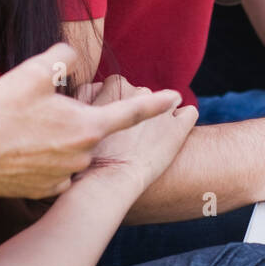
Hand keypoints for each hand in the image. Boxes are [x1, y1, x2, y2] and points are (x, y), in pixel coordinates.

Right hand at [0, 45, 180, 197]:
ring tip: (26, 132)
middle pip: (90, 132)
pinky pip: (54, 173)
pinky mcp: (44, 190)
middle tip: (40, 113)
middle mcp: (82, 155)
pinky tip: (24, 152)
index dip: (156, 104)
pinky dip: (45, 162)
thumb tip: (73, 57)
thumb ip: (64, 58)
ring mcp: (63, 175)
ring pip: (71, 152)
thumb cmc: (1, 108)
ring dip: (58, 142)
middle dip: (74, 121)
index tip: (177, 98)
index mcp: (87, 126)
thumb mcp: (36, 71)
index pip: (131, 113)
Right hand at [84, 76, 197, 195]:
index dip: (114, 102)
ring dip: (158, 118)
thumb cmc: (83, 153)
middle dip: (136, 110)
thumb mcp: (75, 117)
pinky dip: (182, 122)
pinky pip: (189, 114)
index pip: (117, 83)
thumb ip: (86, 95)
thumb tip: (97, 89)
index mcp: (116, 86)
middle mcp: (141, 92)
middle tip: (126, 137)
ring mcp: (162, 109)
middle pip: (141, 95)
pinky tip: (170, 138)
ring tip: (146, 142)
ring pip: (166, 103)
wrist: (105, 182)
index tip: (112, 120)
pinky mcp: (179, 128)